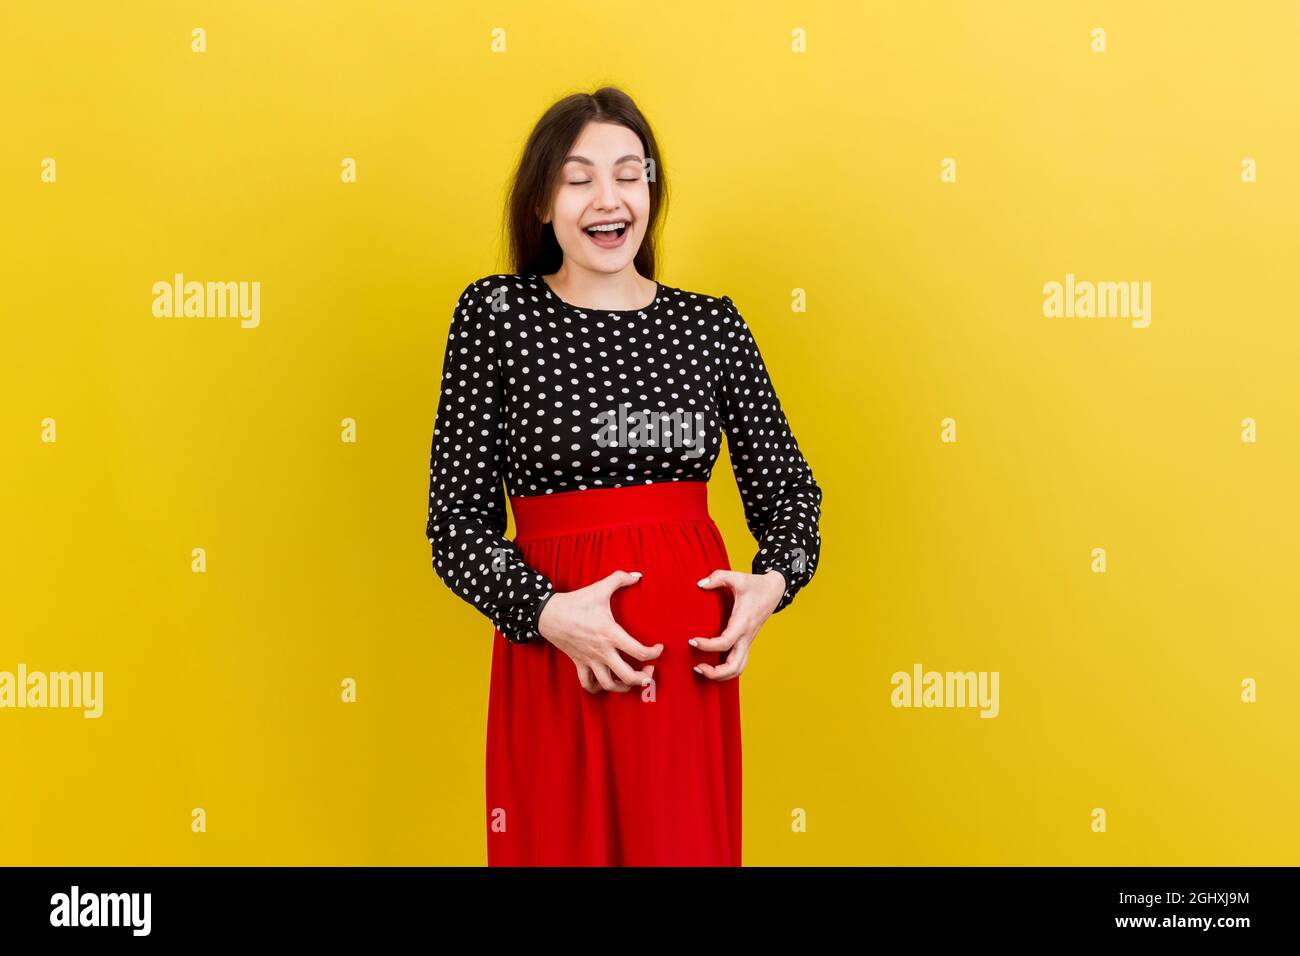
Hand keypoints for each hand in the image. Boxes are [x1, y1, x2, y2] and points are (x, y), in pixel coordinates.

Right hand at [537, 570, 663, 693]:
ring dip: (624, 686)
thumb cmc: (576, 602)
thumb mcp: (599, 588)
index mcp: (610, 634)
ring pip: (609, 685)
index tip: (659, 648)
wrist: (548, 613)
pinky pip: (588, 684)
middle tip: (650, 670)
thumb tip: (637, 575)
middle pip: (627, 675)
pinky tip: (606, 681)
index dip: (654, 653)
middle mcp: (602, 651)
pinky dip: (598, 688)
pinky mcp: (579, 664)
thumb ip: (620, 578)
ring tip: (633, 679)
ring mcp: (590, 660)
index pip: (639, 651)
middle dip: (643, 677)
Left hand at [689, 569, 785, 680]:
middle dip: (715, 672)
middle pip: (734, 666)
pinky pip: (738, 663)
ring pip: (738, 669)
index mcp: (743, 622)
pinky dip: (725, 670)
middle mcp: (746, 636)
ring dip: (720, 675)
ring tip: (702, 669)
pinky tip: (711, 665)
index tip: (692, 640)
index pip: (726, 642)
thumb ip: (718, 577)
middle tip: (696, 667)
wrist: (774, 590)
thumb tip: (700, 584)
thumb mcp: (737, 577)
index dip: (708, 646)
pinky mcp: (746, 643)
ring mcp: (748, 642)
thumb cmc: (755, 585)